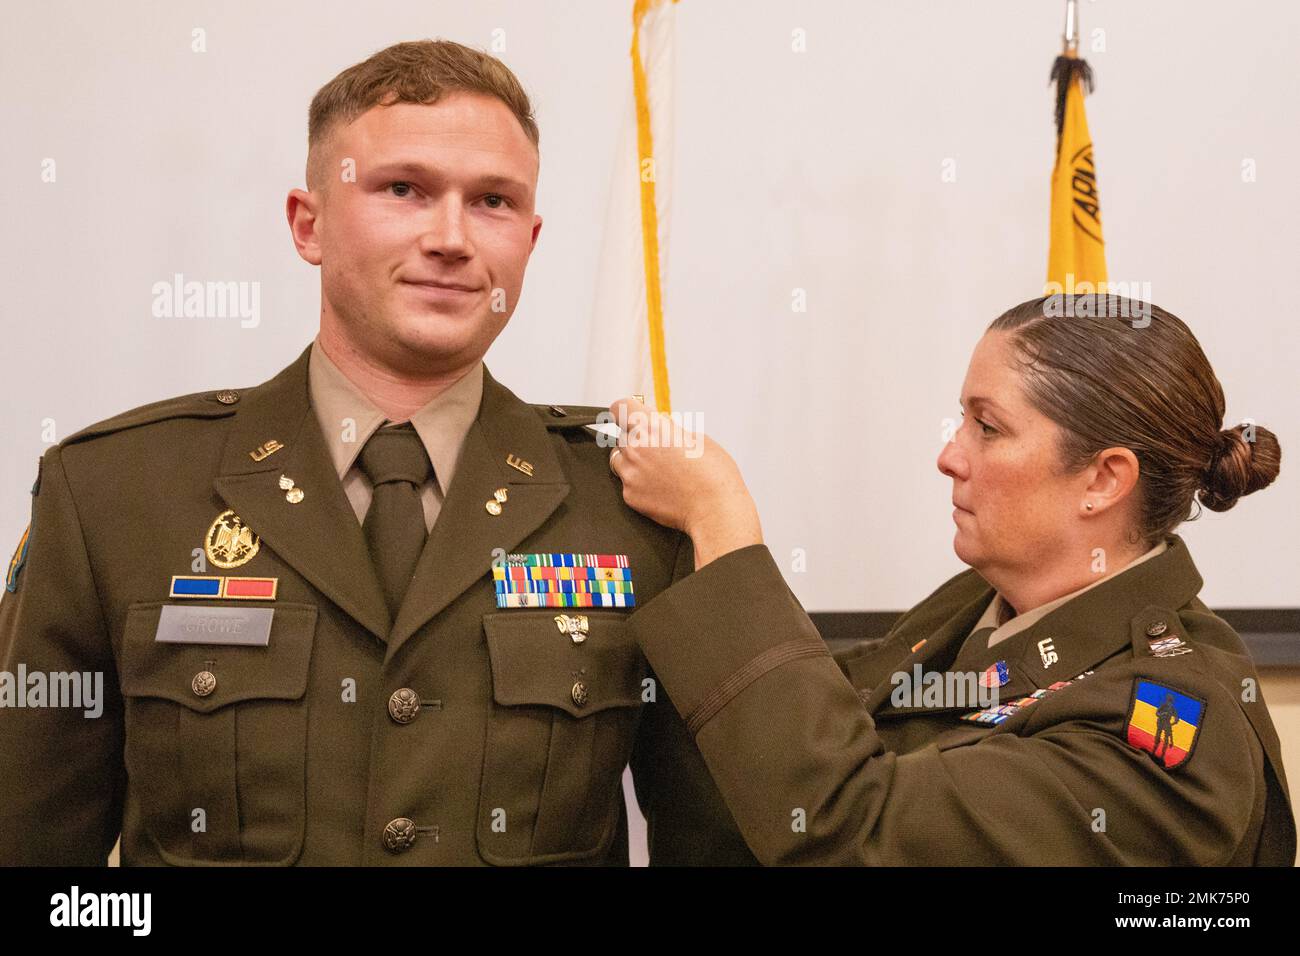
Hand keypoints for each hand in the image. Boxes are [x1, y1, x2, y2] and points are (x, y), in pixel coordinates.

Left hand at [607, 397, 762, 568]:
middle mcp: (636, 448)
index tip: (630, 417)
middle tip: (657, 451)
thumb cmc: (713, 474)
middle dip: (636, 441)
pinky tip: (660, 487)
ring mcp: (630, 473)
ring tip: (658, 471)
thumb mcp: (697, 438)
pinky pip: (627, 483)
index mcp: (652, 427)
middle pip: (622, 436)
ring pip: (619, 460)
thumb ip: (671, 431)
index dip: (626, 412)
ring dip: (632, 461)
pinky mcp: (630, 495)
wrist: (715, 509)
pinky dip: (639, 484)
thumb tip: (663, 429)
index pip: (620, 408)